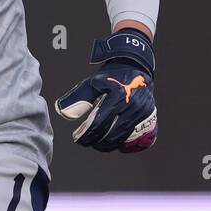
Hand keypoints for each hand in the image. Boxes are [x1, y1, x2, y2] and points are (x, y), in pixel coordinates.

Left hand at [54, 29, 156, 152]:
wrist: (136, 66)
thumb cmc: (112, 75)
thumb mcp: (92, 82)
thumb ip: (77, 97)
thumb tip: (62, 111)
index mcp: (117, 96)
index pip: (99, 123)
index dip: (87, 135)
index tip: (79, 139)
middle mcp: (131, 104)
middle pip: (111, 133)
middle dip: (97, 142)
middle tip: (87, 143)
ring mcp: (142, 111)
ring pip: (122, 136)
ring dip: (108, 144)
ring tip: (97, 144)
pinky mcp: (148, 115)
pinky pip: (133, 133)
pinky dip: (121, 141)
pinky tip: (112, 142)